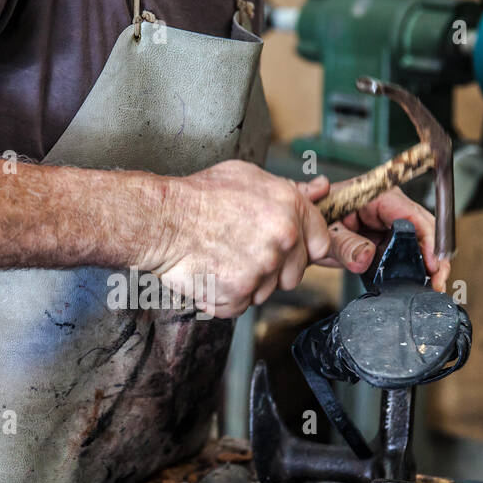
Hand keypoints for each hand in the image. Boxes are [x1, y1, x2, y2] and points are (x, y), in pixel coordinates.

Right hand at [145, 161, 333, 318]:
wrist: (162, 220)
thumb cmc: (199, 197)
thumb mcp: (248, 177)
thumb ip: (289, 190)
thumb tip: (320, 189)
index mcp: (290, 208)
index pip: (320, 243)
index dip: (302, 249)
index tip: (285, 251)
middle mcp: (282, 238)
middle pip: (293, 274)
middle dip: (273, 270)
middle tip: (242, 253)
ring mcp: (263, 268)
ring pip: (266, 291)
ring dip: (247, 284)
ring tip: (222, 259)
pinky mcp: (240, 292)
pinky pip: (241, 305)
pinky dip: (225, 297)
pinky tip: (212, 274)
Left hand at [303, 183, 450, 292]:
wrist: (304, 228)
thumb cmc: (313, 218)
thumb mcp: (326, 233)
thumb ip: (344, 245)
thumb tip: (365, 257)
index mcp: (377, 196)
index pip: (412, 215)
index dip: (427, 239)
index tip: (432, 264)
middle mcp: (389, 207)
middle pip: (424, 228)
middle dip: (435, 255)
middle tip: (438, 281)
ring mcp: (389, 223)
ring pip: (419, 241)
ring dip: (428, 263)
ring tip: (433, 285)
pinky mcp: (386, 238)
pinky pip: (406, 250)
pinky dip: (414, 266)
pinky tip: (420, 281)